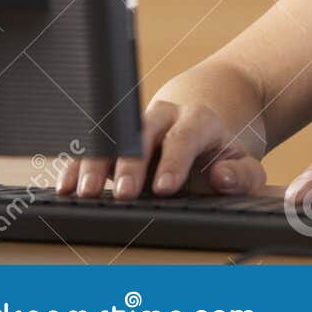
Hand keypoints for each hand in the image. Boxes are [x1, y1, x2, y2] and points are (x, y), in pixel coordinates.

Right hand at [56, 98, 266, 199]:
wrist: (200, 132)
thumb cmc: (219, 156)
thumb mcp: (243, 164)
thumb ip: (241, 174)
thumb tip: (222, 177)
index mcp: (199, 120)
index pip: (186, 136)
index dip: (175, 160)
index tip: (165, 187)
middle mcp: (163, 117)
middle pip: (143, 131)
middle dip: (133, 162)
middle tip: (126, 193)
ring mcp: (134, 128)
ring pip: (112, 136)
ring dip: (98, 164)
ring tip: (87, 192)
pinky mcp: (113, 143)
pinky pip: (92, 149)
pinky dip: (77, 167)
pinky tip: (67, 188)